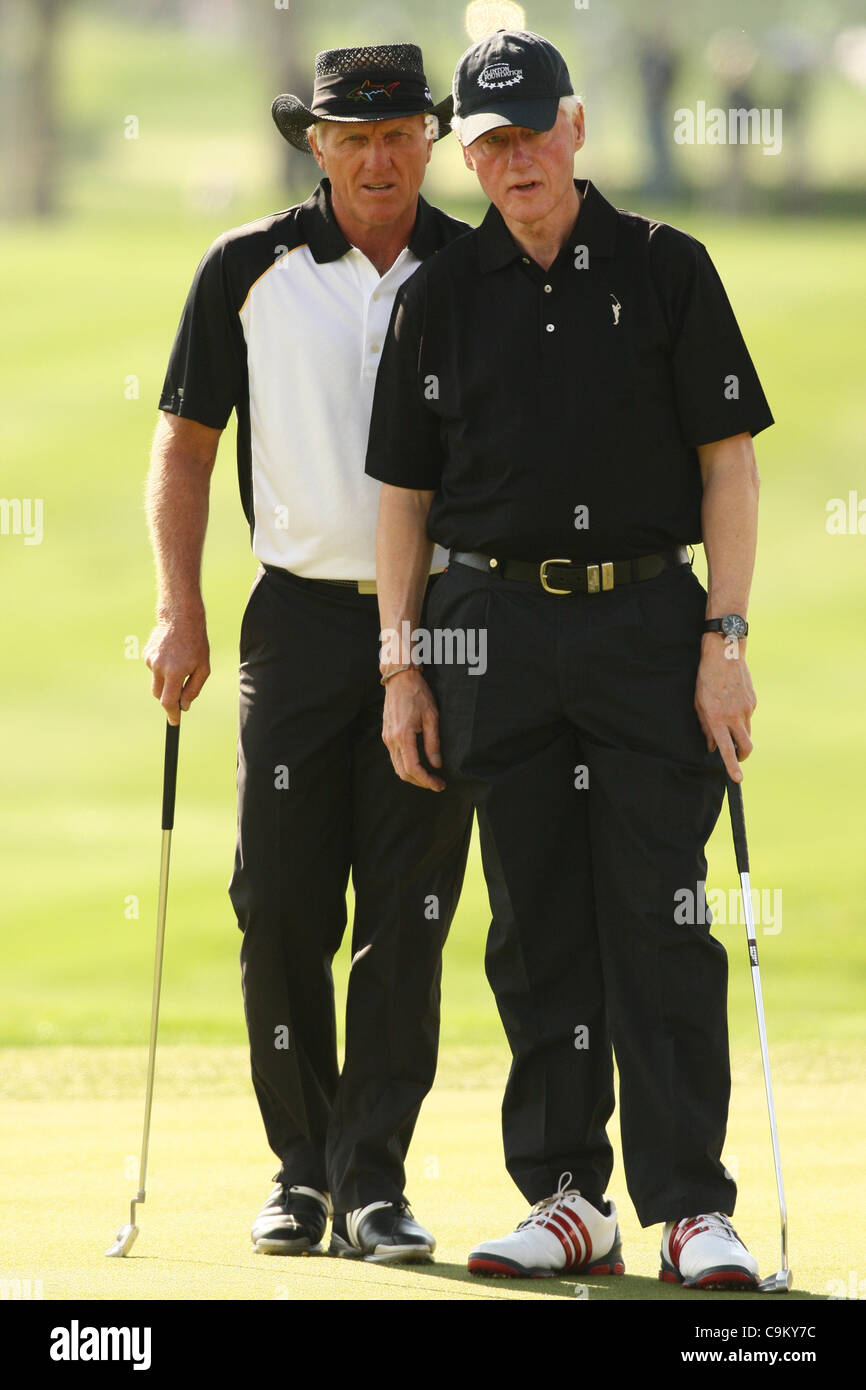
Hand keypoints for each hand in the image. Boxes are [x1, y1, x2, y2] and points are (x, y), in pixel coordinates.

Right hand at [143, 611, 209, 724]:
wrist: (180, 618)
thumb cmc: (196, 643)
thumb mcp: (203, 667)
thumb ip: (194, 689)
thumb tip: (184, 706)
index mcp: (175, 672)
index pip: (169, 701)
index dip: (172, 714)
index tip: (174, 722)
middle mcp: (159, 667)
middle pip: (159, 695)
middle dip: (168, 698)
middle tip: (180, 694)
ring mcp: (150, 660)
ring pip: (156, 682)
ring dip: (166, 681)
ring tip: (179, 664)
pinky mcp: (146, 654)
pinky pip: (153, 669)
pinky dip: (162, 669)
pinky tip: (171, 655)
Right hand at [382, 668, 444, 790]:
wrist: (400, 679)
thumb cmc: (418, 694)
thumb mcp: (432, 717)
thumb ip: (433, 743)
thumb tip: (436, 764)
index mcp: (403, 736)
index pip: (413, 768)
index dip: (427, 781)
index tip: (439, 785)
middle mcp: (391, 740)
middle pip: (403, 772)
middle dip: (421, 782)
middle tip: (438, 784)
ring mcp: (386, 738)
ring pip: (398, 767)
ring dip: (413, 776)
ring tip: (430, 777)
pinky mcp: (386, 735)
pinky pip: (395, 757)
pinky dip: (407, 766)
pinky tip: (420, 764)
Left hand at [694, 635, 755, 781]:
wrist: (724, 654)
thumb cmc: (706, 680)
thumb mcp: (698, 704)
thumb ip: (705, 728)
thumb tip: (711, 747)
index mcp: (718, 718)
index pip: (726, 748)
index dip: (732, 766)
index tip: (737, 779)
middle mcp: (734, 716)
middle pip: (746, 747)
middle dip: (743, 757)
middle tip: (737, 758)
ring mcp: (746, 709)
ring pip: (747, 732)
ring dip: (740, 735)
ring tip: (728, 722)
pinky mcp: (753, 701)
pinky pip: (748, 717)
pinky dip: (741, 717)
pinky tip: (732, 703)